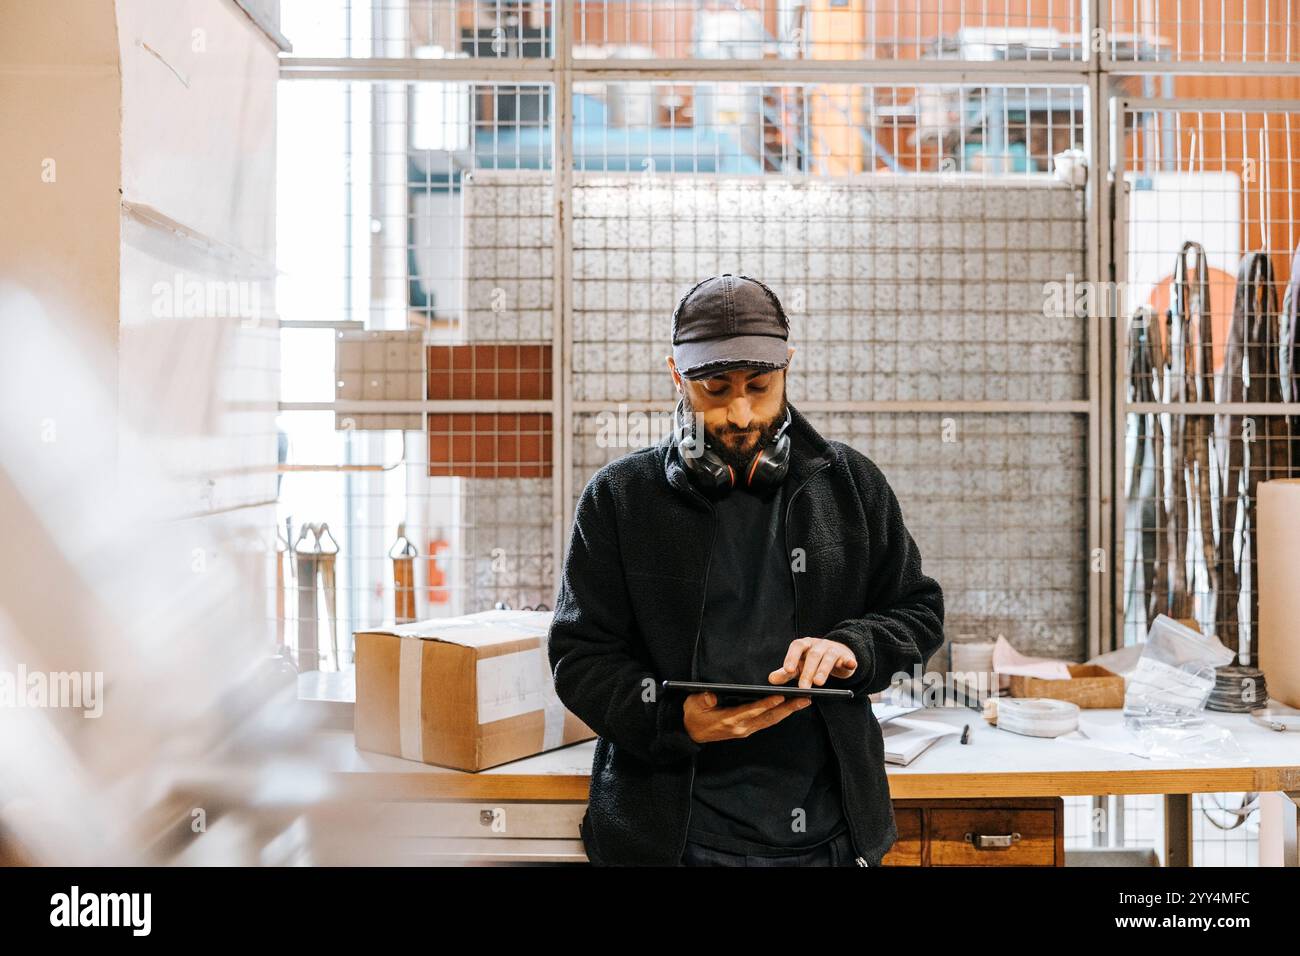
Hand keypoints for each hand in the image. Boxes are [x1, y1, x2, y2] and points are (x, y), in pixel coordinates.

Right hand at [682, 691, 810, 743]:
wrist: (691, 734)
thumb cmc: (693, 716)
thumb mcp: (693, 704)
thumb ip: (703, 699)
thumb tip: (711, 695)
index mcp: (730, 720)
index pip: (752, 710)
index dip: (767, 703)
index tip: (781, 696)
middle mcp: (742, 727)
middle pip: (769, 717)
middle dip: (788, 708)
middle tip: (804, 699)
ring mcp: (746, 730)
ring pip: (771, 720)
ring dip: (788, 711)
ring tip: (803, 702)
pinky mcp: (747, 730)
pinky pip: (767, 722)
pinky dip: (780, 714)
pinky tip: (789, 708)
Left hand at [768, 637, 857, 688]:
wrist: (837, 655)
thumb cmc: (812, 662)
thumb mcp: (798, 666)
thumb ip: (785, 673)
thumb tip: (771, 680)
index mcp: (805, 645)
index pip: (797, 646)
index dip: (792, 657)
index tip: (788, 670)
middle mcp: (819, 645)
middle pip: (813, 655)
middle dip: (808, 671)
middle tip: (803, 687)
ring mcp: (833, 649)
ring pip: (828, 657)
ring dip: (823, 669)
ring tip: (818, 683)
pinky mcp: (846, 657)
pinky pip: (848, 659)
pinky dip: (849, 662)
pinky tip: (850, 665)